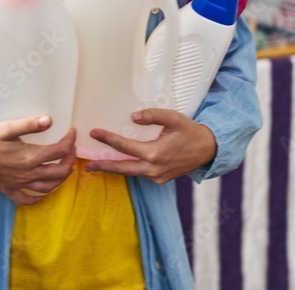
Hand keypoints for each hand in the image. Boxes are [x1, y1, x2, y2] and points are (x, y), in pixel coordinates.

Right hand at [0, 115, 75, 205]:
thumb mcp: (7, 128)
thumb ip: (29, 124)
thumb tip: (49, 120)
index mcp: (30, 157)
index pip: (59, 151)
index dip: (70, 141)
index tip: (72, 132)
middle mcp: (28, 173)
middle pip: (59, 172)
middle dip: (69, 161)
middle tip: (71, 150)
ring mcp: (19, 183)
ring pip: (48, 188)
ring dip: (60, 179)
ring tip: (63, 168)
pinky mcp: (9, 189)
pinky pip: (26, 199)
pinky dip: (37, 199)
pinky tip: (41, 194)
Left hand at [84, 108, 216, 183]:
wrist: (208, 149)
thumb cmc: (190, 131)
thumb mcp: (174, 118)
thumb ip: (153, 115)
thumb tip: (133, 117)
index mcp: (155, 153)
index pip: (125, 146)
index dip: (108, 139)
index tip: (94, 133)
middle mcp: (154, 168)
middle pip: (122, 168)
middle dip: (104, 166)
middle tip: (86, 165)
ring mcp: (157, 176)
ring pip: (131, 173)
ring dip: (115, 168)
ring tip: (98, 165)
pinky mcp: (160, 179)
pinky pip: (141, 174)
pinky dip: (129, 169)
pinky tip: (120, 163)